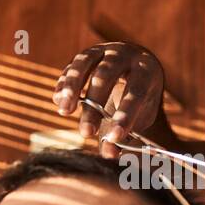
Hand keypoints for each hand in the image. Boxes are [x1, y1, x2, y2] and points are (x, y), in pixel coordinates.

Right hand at [54, 41, 165, 157]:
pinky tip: (57, 100)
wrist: (136, 68)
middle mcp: (124, 54)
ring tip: (63, 112)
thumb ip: (126, 135)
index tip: (114, 137)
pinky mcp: (86, 54)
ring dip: (71, 88)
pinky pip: (71, 66)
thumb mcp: (140, 116)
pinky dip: (63, 83)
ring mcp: (103, 50)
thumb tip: (109, 154)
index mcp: (146, 70)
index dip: (125, 115)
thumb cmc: (140, 98)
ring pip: (83, 63)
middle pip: (106, 76)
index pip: (136, 92)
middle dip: (94, 106)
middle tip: (86, 133)